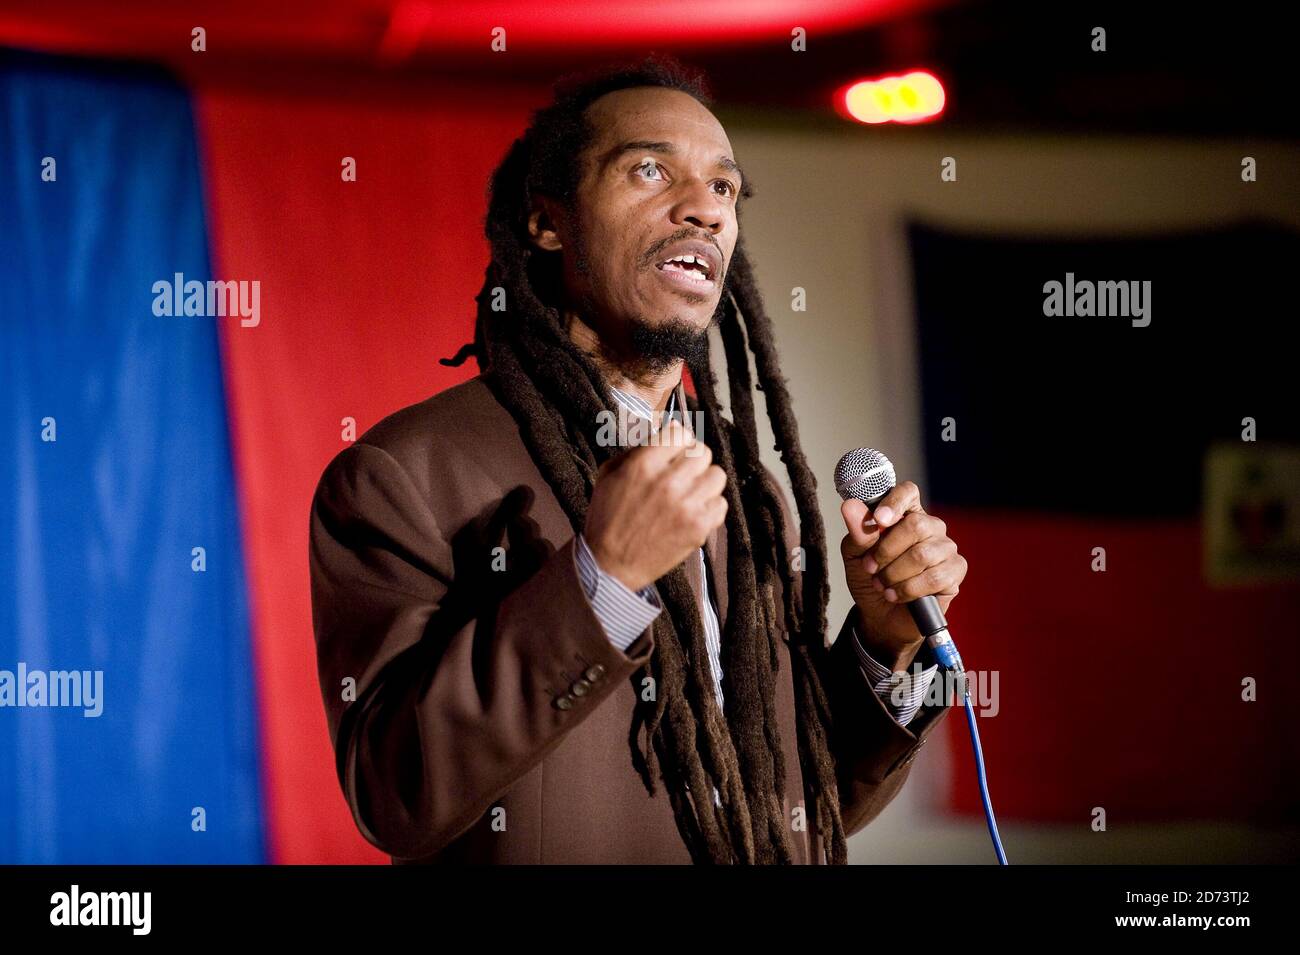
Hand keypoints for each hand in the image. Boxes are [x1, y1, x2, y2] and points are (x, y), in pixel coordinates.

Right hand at [584, 420, 726, 591]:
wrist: (610, 565)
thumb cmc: (607, 519)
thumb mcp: (609, 475)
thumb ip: (637, 451)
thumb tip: (666, 433)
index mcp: (643, 465)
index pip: (680, 433)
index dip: (678, 441)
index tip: (674, 451)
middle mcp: (668, 482)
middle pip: (702, 452)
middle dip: (692, 461)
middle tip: (682, 474)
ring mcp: (686, 506)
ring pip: (717, 475)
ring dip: (704, 482)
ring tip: (690, 493)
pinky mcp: (699, 528)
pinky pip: (721, 504)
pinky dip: (710, 507)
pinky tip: (693, 512)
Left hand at [839, 481, 966, 670]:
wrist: (880, 615)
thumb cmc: (869, 578)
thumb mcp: (855, 555)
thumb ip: (857, 532)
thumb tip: (850, 506)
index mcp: (905, 513)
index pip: (907, 492)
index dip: (894, 503)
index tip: (879, 520)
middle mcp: (930, 526)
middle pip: (917, 525)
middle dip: (887, 551)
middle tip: (871, 567)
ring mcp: (945, 548)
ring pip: (923, 555)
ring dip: (894, 574)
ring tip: (882, 584)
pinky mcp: (955, 572)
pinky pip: (935, 577)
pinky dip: (909, 589)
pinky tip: (897, 594)